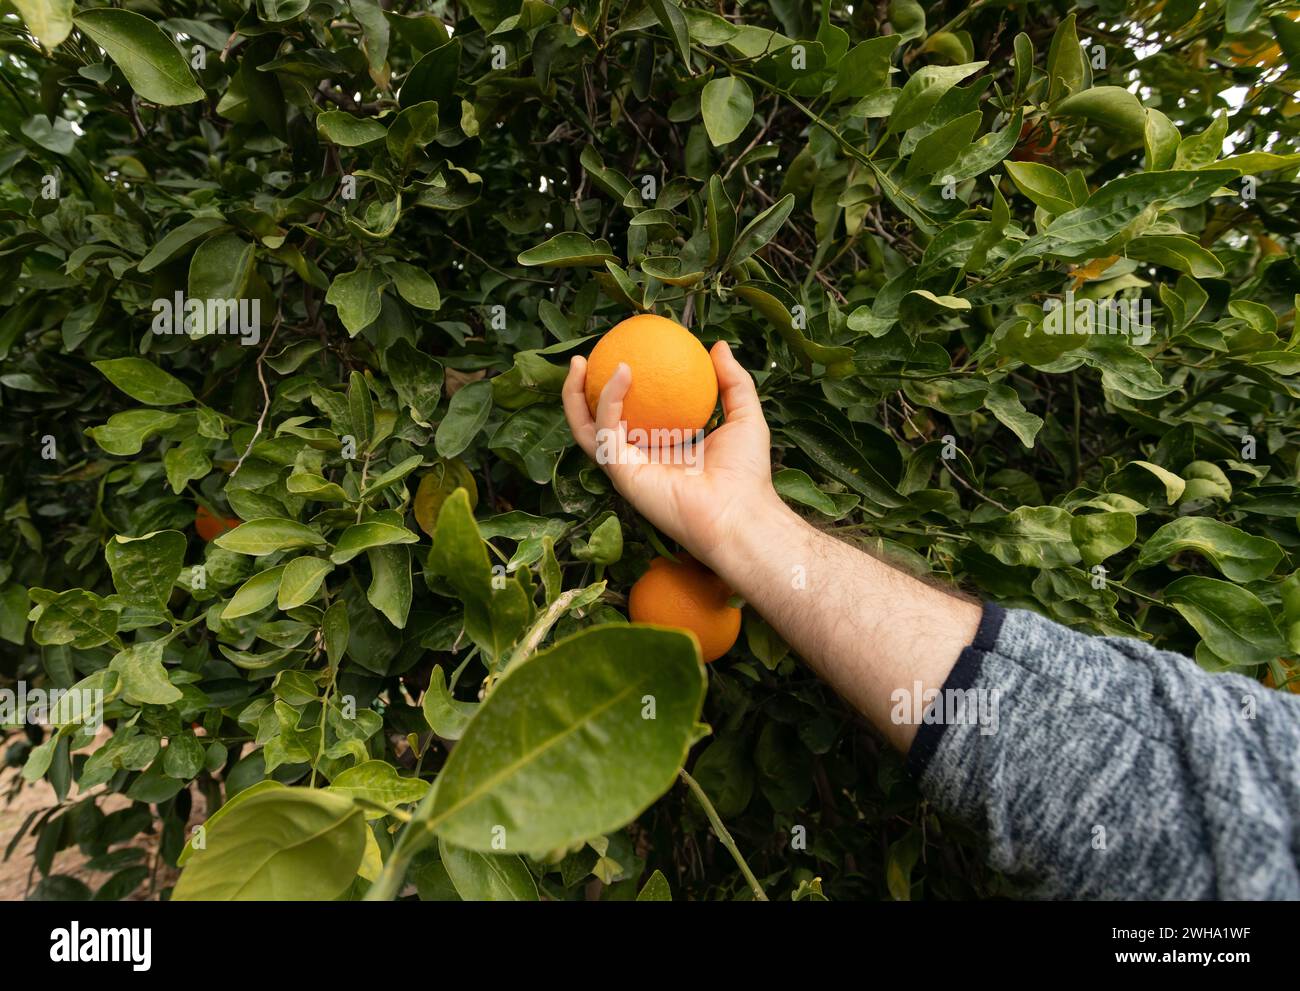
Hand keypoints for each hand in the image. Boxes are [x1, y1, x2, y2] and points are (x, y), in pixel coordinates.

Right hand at [562, 342, 782, 574]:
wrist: (739, 512)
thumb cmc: (746, 473)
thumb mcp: (744, 414)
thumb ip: (732, 381)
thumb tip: (718, 346)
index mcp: (663, 448)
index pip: (631, 417)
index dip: (618, 392)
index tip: (620, 357)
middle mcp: (640, 458)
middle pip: (597, 423)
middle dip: (582, 393)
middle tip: (586, 359)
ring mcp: (628, 468)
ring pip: (587, 430)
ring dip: (576, 396)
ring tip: (579, 364)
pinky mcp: (623, 473)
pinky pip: (607, 431)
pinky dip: (609, 400)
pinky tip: (621, 373)